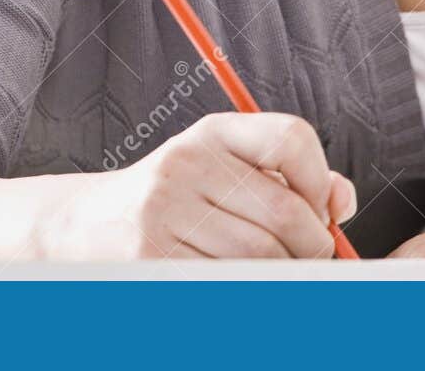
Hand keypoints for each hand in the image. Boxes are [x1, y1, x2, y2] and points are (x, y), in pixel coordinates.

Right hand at [33, 112, 356, 259]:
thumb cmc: (173, 201)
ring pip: (260, 258)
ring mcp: (164, 212)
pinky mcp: (150, 258)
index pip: (289, 138)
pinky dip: (249, 291)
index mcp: (211, 133)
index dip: (321, 179)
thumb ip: (287, 177)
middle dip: (313, 245)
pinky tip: (243, 285)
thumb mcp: (224, 170)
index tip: (324, 209)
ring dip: (284, 275)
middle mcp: (186, 164)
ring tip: (277, 275)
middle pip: (285, 212)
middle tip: (311, 259)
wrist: (83, 227)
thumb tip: (341, 201)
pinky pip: (226, 283)